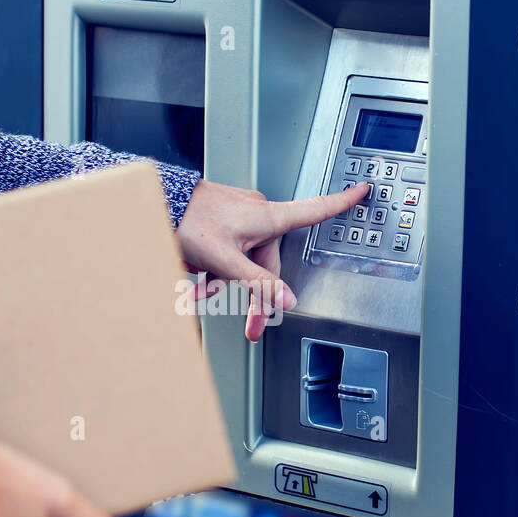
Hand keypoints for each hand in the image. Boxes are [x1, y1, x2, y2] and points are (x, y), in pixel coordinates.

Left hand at [175, 179, 369, 341]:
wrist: (157, 202)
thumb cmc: (188, 220)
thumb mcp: (224, 259)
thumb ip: (257, 282)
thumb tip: (286, 300)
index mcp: (268, 217)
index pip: (314, 210)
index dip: (340, 202)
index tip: (361, 190)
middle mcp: (258, 215)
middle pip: (270, 263)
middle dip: (255, 294)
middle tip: (249, 326)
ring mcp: (241, 217)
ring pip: (247, 262)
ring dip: (227, 282)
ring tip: (201, 288)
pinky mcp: (225, 221)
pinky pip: (231, 253)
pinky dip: (218, 270)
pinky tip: (198, 276)